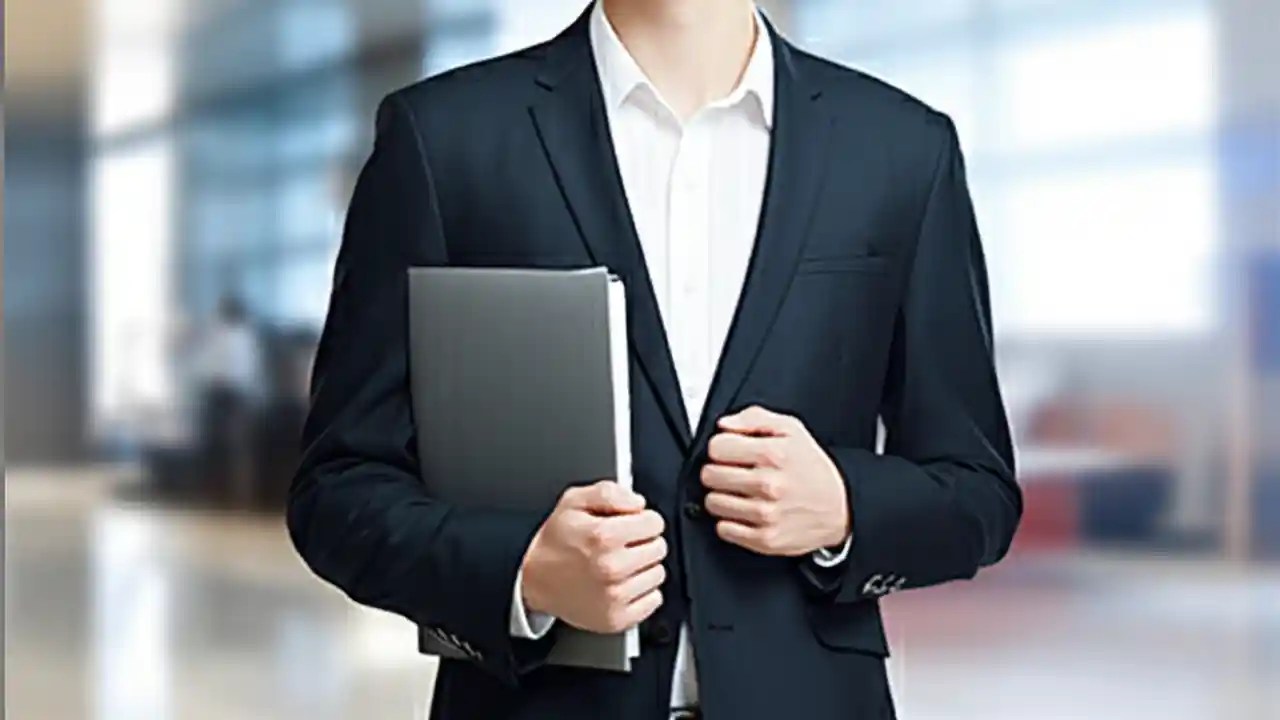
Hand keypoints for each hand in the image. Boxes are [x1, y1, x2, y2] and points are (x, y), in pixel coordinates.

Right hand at [520, 480, 666, 632]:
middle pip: (659, 548)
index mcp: (602, 536)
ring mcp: (614, 596)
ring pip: (658, 573)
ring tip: (618, 564)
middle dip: (643, 542)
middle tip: (621, 545)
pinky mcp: (617, 618)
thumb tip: (638, 503)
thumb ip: (609, 493)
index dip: (643, 519)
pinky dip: (642, 592)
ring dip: (644, 567)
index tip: (630, 524)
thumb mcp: (573, 502)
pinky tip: (621, 584)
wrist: (534, 580)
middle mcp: (611, 568)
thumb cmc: (555, 541)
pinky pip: (653, 600)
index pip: (655, 523)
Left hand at [702, 405, 849, 556]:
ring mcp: (766, 514)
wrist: (840, 508)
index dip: (721, 448)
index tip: (730, 452)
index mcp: (773, 454)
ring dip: (722, 497)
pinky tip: (745, 512)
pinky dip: (730, 521)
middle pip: (709, 475)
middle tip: (733, 473)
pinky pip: (724, 529)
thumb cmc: (812, 469)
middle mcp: (768, 484)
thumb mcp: (791, 430)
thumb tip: (724, 425)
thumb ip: (754, 418)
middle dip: (718, 472)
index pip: (716, 447)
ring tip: (741, 493)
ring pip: (713, 502)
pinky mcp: (765, 539)